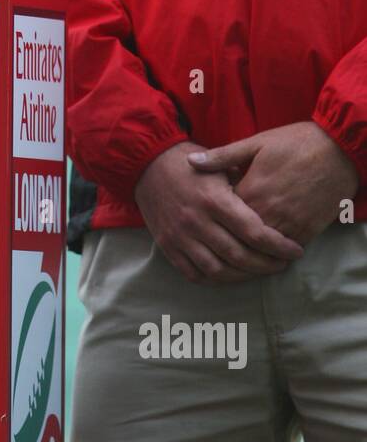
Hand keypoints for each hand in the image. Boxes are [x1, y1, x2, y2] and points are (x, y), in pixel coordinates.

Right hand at [134, 141, 303, 284]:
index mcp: (214, 200)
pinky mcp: (167, 246)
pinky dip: (215, 278)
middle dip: (267, 265)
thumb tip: (274, 206)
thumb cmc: (189, 163)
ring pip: (218, 270)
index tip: (295, 251)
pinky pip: (194, 273)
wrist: (146, 164)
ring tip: (259, 271)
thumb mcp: (220, 164)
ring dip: (243, 276)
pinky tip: (230, 274)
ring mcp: (180, 237)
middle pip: (240, 256)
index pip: (254, 232)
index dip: (279, 246)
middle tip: (282, 264)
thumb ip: (245, 185)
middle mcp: (197, 221)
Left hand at [188, 122, 359, 244]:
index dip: (212, 221)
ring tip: (236, 258)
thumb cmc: (296, 142)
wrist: (340, 148)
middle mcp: (268, 211)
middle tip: (214, 247)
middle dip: (226, 244)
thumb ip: (223, 156)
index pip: (222, 217)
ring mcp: (289, 223)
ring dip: (248, 256)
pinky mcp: (308, 230)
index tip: (205, 222)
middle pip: (239, 239)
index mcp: (251, 190)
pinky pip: (284, 252)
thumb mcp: (257, 143)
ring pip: (261, 251)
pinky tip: (262, 257)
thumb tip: (191, 161)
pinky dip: (272, 256)